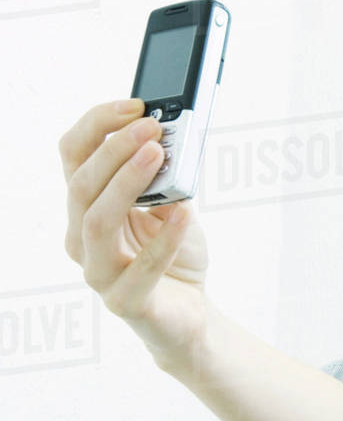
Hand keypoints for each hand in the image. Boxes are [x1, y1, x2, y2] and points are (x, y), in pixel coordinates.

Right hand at [60, 99, 209, 368]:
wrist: (190, 315)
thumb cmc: (175, 259)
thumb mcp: (174, 208)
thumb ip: (167, 180)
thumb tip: (171, 139)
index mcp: (88, 207)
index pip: (74, 156)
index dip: (97, 125)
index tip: (135, 105)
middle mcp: (83, 237)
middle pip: (82, 185)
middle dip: (115, 149)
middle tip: (150, 126)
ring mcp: (98, 272)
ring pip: (97, 221)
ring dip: (127, 182)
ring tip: (158, 155)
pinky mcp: (124, 301)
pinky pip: (139, 268)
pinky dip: (164, 237)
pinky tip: (185, 212)